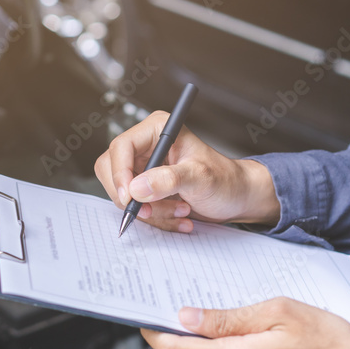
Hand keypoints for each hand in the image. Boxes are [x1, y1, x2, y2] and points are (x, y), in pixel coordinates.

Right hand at [93, 110, 280, 231]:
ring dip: (149, 211)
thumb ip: (168, 180)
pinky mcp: (146, 188)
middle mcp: (147, 146)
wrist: (236, 198)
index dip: (120, 173)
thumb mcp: (200, 177)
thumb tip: (136, 187)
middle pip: (113, 170)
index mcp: (158, 130)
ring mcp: (144, 168)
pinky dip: (154, 218)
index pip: (121, 147)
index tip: (129, 196)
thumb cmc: (225, 180)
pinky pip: (134, 206)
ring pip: (122, 192)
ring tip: (179, 211)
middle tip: (150, 211)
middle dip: (132, 197)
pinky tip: (178, 216)